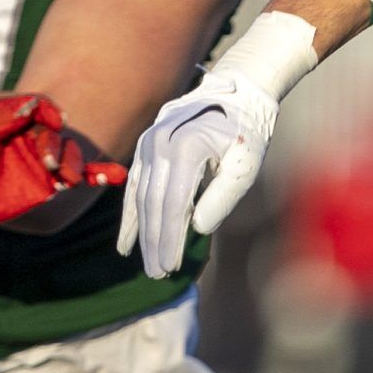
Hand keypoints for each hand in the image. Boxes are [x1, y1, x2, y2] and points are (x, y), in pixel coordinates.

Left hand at [0, 95, 126, 236]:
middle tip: (54, 164)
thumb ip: (4, 116)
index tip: (54, 123)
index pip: (41, 109)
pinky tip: (113, 176)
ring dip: (79, 163)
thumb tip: (33, 105)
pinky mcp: (43, 185)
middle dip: (62, 148)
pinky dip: (96, 174)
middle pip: (59, 134)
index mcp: (13, 120)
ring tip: (73, 177)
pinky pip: (72, 177)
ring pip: (69, 155)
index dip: (50, 114)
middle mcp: (29, 138)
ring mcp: (38, 162)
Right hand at [114, 69, 278, 278]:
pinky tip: (126, 244)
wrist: (234, 98)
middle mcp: (161, 144)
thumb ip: (224, 196)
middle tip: (157, 274)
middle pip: (154, 204)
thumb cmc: (246, 136)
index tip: (171, 266)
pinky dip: (130, 217)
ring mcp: (149, 145)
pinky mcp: (145, 149)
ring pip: (141, 198)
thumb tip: (197, 228)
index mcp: (187, 147)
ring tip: (147, 265)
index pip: (174, 203)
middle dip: (154, 243)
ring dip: (142, 235)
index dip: (171, 238)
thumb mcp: (246, 165)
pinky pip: (133, 187)